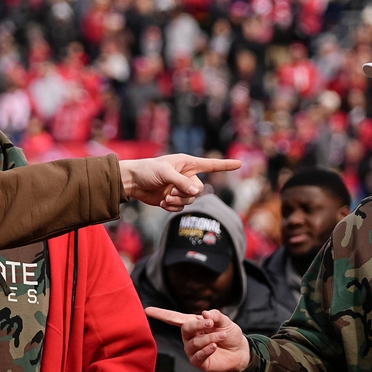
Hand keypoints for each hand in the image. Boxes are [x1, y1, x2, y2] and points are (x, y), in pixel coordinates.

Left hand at [119, 155, 239, 211]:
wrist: (132, 182)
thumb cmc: (148, 170)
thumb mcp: (165, 173)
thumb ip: (181, 182)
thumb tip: (196, 192)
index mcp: (188, 164)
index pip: (211, 165)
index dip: (225, 165)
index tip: (239, 163)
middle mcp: (187, 176)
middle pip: (199, 190)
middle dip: (186, 193)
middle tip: (171, 191)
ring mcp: (180, 188)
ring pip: (190, 201)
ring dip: (178, 201)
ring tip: (165, 197)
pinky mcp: (173, 199)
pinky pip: (180, 208)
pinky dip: (171, 207)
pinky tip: (161, 202)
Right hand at [145, 307, 250, 371]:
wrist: (240, 351)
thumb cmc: (230, 334)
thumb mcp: (225, 322)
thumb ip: (216, 316)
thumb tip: (205, 314)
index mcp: (193, 324)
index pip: (173, 318)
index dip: (161, 314)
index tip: (147, 310)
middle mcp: (189, 337)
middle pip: (184, 329)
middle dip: (197, 325)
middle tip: (211, 324)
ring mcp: (192, 350)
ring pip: (194, 343)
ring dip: (209, 338)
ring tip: (222, 336)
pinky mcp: (198, 362)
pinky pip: (198, 356)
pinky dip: (206, 350)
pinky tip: (215, 346)